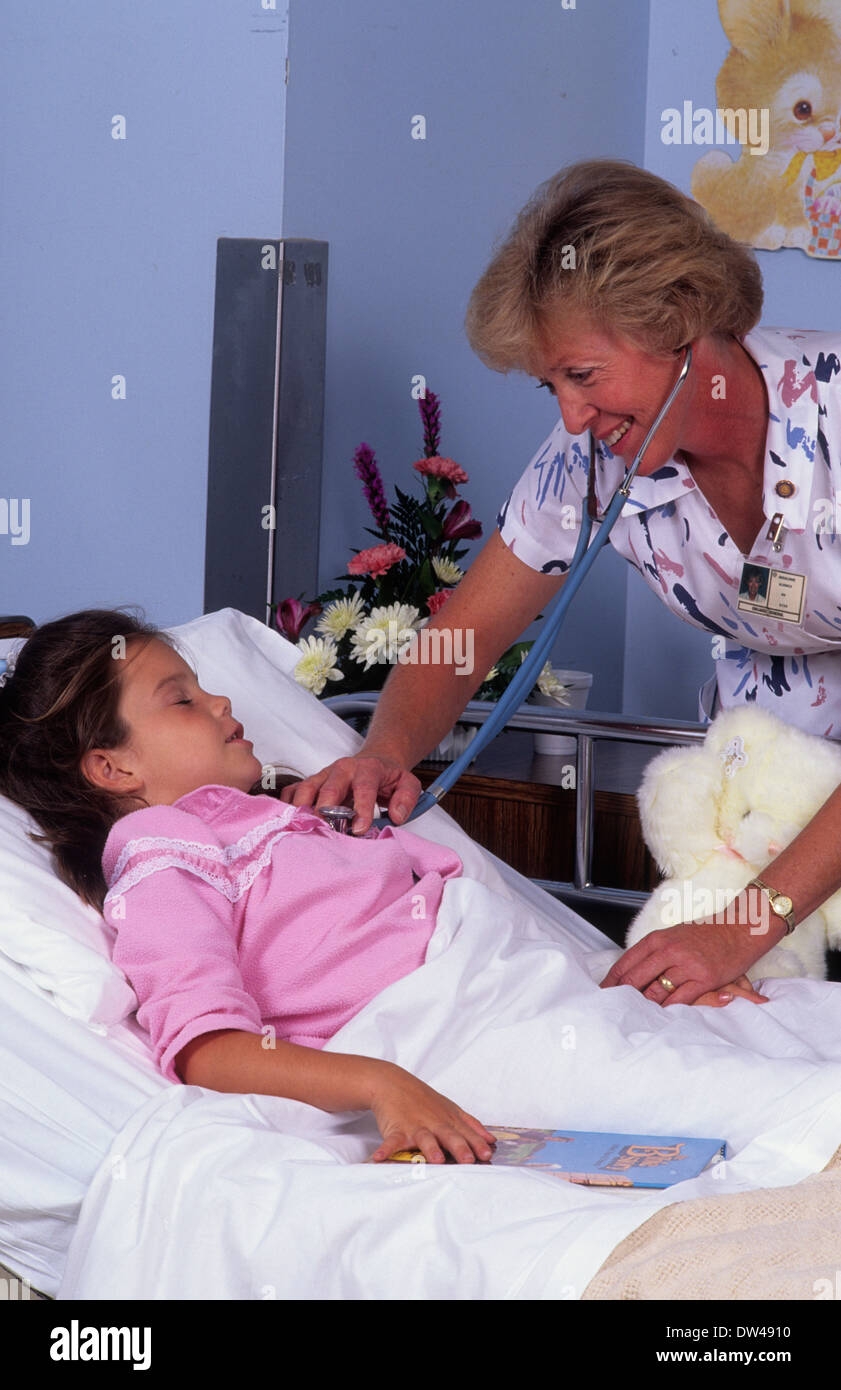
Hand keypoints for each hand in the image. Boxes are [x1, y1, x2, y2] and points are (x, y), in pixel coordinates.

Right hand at [280, 752, 421, 834]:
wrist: (374, 761)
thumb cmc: (388, 777)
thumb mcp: (408, 783)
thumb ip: (407, 798)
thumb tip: (396, 816)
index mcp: (367, 768)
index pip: (363, 787)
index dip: (360, 808)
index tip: (359, 829)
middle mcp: (342, 769)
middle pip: (329, 787)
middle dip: (327, 810)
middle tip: (327, 831)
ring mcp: (323, 775)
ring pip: (307, 788)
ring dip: (303, 809)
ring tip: (303, 829)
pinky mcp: (311, 782)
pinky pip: (292, 790)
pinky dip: (287, 805)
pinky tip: (287, 820)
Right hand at [368, 1063, 496, 1163]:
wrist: (392, 1083)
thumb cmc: (424, 1100)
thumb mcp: (450, 1109)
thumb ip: (471, 1125)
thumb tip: (491, 1139)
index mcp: (449, 1120)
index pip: (466, 1133)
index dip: (476, 1143)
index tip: (487, 1155)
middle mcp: (434, 1123)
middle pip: (449, 1136)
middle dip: (459, 1147)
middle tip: (469, 1160)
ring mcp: (415, 1126)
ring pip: (425, 1138)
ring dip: (430, 1148)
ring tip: (436, 1160)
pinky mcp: (396, 1129)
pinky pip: (391, 1141)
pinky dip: (386, 1149)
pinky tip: (380, 1158)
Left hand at [600, 913, 782, 1006]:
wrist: (740, 929)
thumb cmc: (706, 934)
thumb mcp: (674, 935)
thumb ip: (654, 952)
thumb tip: (631, 971)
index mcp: (658, 939)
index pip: (625, 962)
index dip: (611, 981)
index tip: (602, 993)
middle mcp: (669, 950)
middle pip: (635, 979)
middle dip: (621, 996)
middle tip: (611, 1010)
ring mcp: (686, 965)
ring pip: (655, 991)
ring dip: (643, 1006)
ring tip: (632, 1017)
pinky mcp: (704, 979)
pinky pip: (679, 1000)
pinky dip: (667, 1010)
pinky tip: (660, 1017)